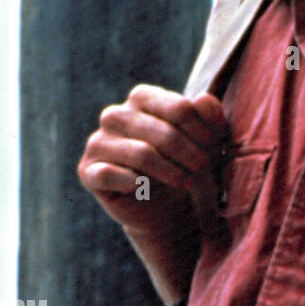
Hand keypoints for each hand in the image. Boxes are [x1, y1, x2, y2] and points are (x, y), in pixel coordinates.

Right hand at [77, 84, 228, 242]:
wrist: (170, 207)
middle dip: (191, 154)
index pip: (178, 108)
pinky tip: (145, 187)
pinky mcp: (88, 171)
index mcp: (143, 98)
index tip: (215, 148)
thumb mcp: (209, 140)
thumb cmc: (189, 164)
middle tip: (203, 168)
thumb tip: (204, 98)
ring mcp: (98, 142)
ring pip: (142, 154)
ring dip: (171, 171)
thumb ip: (210, 115)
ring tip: (186, 181)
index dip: (203, 131)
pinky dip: (134, 183)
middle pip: (164, 132)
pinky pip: (109, 174)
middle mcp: (115, 115)